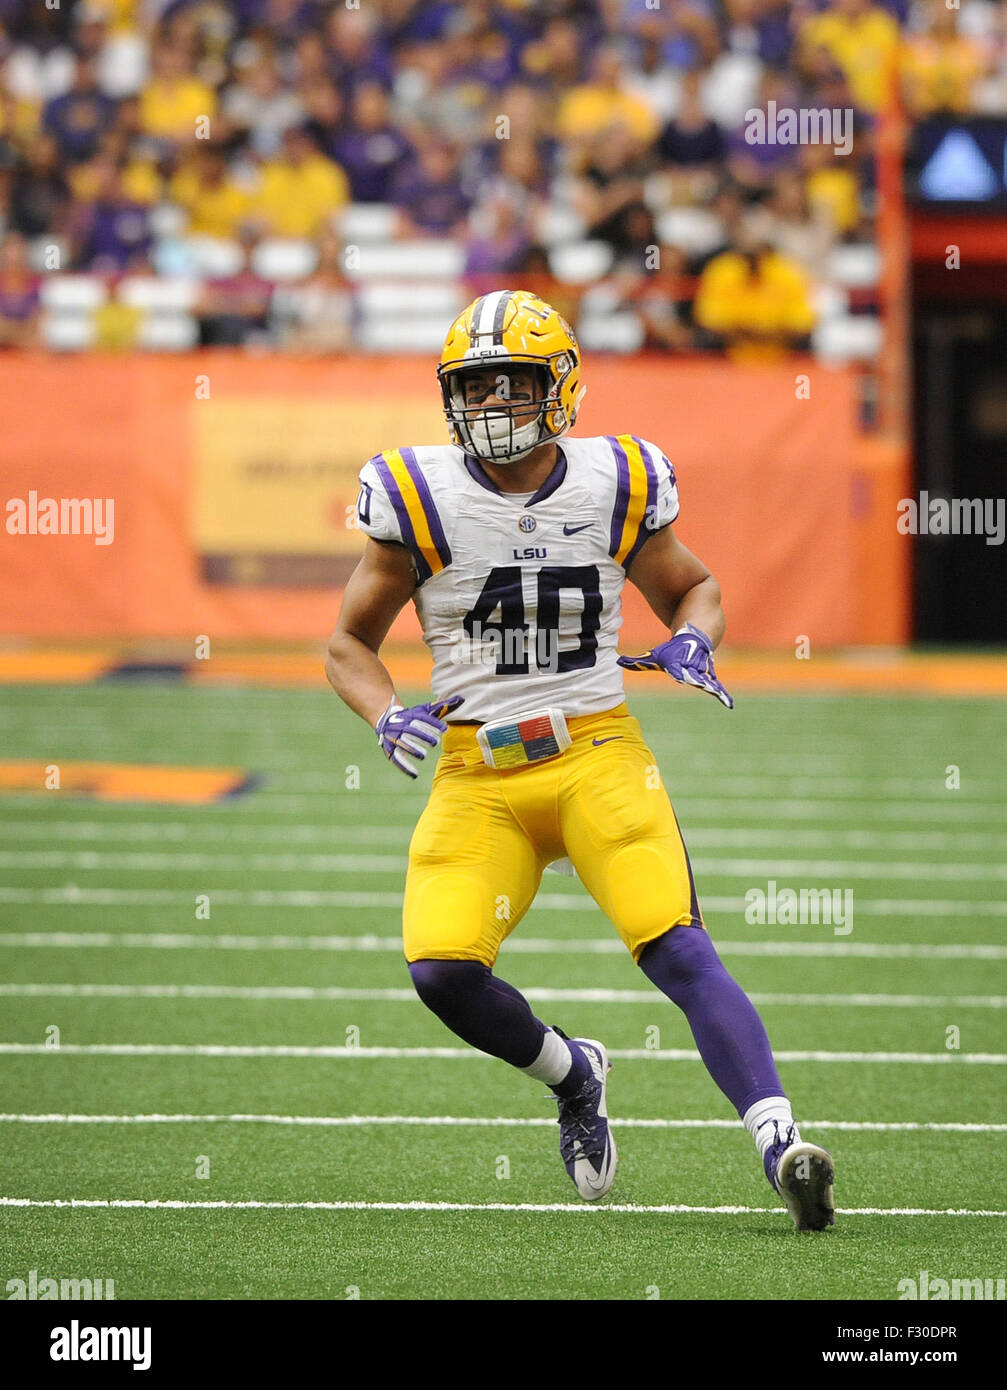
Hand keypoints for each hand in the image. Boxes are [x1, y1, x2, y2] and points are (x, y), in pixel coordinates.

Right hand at [375, 695, 464, 777]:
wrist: (387, 719)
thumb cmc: (413, 715)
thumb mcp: (426, 710)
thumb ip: (443, 706)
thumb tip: (462, 698)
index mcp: (412, 716)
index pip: (423, 719)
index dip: (433, 724)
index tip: (444, 729)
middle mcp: (402, 726)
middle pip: (411, 730)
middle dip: (423, 736)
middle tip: (435, 743)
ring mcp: (394, 738)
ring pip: (402, 744)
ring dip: (412, 749)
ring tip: (423, 756)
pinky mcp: (390, 749)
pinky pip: (396, 759)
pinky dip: (405, 767)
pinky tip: (415, 775)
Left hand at [618, 623, 733, 708]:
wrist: (694, 637)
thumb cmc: (672, 650)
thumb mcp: (653, 656)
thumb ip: (637, 661)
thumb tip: (618, 661)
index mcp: (676, 663)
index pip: (676, 668)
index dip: (677, 671)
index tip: (677, 675)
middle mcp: (689, 667)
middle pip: (692, 674)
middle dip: (694, 678)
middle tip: (696, 682)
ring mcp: (701, 671)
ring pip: (706, 680)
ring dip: (710, 687)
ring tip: (717, 695)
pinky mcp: (709, 676)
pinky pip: (716, 686)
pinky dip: (722, 694)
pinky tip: (728, 703)